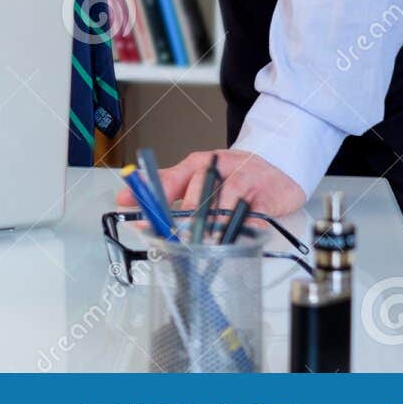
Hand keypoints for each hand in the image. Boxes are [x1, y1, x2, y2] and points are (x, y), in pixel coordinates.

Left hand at [115, 149, 306, 218]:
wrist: (276, 166)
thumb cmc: (232, 172)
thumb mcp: (198, 172)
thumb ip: (165, 184)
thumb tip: (126, 197)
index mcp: (198, 163)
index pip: (170, 179)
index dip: (152, 198)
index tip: (136, 214)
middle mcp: (219, 168)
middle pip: (197, 191)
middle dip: (185, 217)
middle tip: (176, 237)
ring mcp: (244, 180)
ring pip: (225, 202)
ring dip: (212, 224)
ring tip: (204, 240)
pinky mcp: (266, 195)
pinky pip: (253, 214)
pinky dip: (242, 228)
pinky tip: (235, 236)